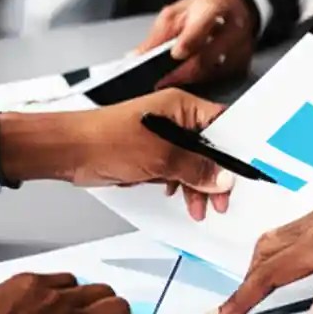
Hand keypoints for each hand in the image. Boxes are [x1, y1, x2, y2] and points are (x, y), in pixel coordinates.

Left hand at [0, 89, 234, 214]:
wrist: (70, 151)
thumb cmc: (106, 139)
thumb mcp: (160, 157)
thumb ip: (195, 169)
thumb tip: (222, 179)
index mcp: (181, 106)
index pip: (222, 124)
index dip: (235, 149)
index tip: (243, 173)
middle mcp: (174, 118)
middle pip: (209, 148)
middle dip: (216, 176)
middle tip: (222, 199)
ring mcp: (162, 136)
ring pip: (193, 163)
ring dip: (198, 186)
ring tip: (199, 208)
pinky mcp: (151, 153)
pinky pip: (176, 170)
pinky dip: (181, 185)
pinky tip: (180, 197)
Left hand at [135, 0, 257, 87]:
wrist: (235, 7)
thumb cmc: (204, 9)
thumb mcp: (176, 13)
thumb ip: (157, 35)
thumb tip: (137, 56)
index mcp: (214, 7)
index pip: (203, 25)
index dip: (189, 41)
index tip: (175, 54)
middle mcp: (232, 27)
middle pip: (206, 57)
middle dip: (180, 72)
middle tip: (161, 80)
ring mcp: (240, 47)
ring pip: (211, 72)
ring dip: (189, 78)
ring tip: (172, 78)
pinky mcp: (243, 63)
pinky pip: (218, 78)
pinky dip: (201, 80)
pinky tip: (191, 76)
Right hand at [206, 130, 312, 313]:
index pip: (268, 276)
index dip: (240, 299)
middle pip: (262, 256)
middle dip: (243, 285)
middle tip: (231, 309)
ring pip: (276, 241)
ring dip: (260, 267)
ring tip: (258, 289)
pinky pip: (295, 233)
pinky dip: (284, 252)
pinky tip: (307, 264)